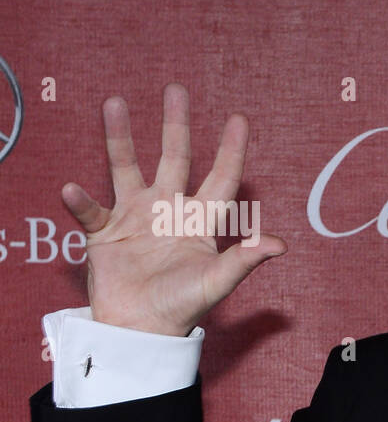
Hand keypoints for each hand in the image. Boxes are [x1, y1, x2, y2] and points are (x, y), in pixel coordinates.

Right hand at [61, 82, 284, 336]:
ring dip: (120, 138)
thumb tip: (280, 245)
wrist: (142, 331)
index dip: (230, 150)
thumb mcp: (217, 282)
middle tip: (176, 90)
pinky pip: (91, 211)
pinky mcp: (105, 234)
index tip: (238, 118)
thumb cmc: (183, 308)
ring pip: (126, 168)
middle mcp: (169, 211)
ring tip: (114, 103)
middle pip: (175, 159)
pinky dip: (81, 202)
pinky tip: (72, 190)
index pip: (221, 177)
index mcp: (201, 222)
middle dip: (175, 125)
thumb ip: (244, 260)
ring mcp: (135, 218)